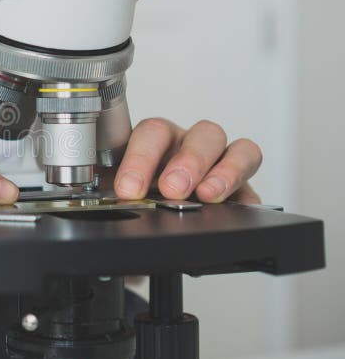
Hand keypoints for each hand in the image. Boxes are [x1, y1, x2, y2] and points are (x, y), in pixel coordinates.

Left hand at [112, 119, 261, 203]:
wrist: (150, 224)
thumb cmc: (135, 199)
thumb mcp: (116, 194)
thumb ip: (110, 192)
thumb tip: (103, 200)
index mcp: (157, 142)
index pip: (153, 134)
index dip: (142, 158)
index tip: (130, 188)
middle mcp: (192, 147)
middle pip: (203, 134)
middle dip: (189, 160)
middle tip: (173, 189)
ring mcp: (221, 165)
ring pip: (239, 149)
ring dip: (225, 172)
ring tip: (209, 196)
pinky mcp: (243, 190)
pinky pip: (255, 186)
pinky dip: (247, 194)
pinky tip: (237, 209)